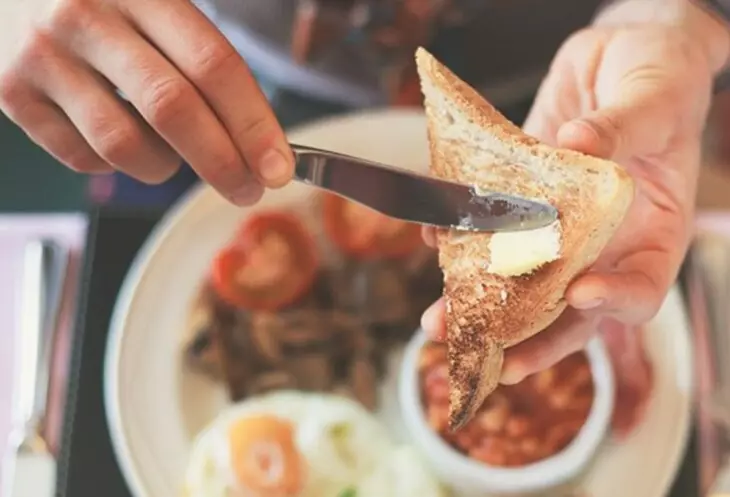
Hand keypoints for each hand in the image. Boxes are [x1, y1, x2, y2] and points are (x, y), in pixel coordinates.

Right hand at [0, 0, 291, 204]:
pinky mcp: (12, 92)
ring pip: (124, 145)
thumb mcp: (155, 4)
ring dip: (163, 167)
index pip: (213, 65)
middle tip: (248, 190)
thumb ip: (202, 59)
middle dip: (223, 163)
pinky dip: (115, 165)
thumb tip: (261, 142)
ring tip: (170, 155)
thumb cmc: (105, 4)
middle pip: (173, 109)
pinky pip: (83, 158)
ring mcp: (43, 55)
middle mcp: (86, 17)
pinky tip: (120, 139)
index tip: (278, 167)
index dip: (253, 123)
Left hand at [422, 22, 719, 382]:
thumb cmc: (660, 75)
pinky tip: (434, 237)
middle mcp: (603, 242)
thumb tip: (578, 145)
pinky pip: (490, 228)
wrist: (620, 53)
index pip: (639, 288)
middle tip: (483, 353)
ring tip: (438, 320)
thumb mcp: (655, 96)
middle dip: (525, 335)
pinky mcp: (522, 201)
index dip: (612, 302)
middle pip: (567, 308)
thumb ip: (622, 127)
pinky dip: (460, 238)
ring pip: (520, 279)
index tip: (579, 294)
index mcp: (653, 231)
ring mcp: (558, 226)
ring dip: (478, 303)